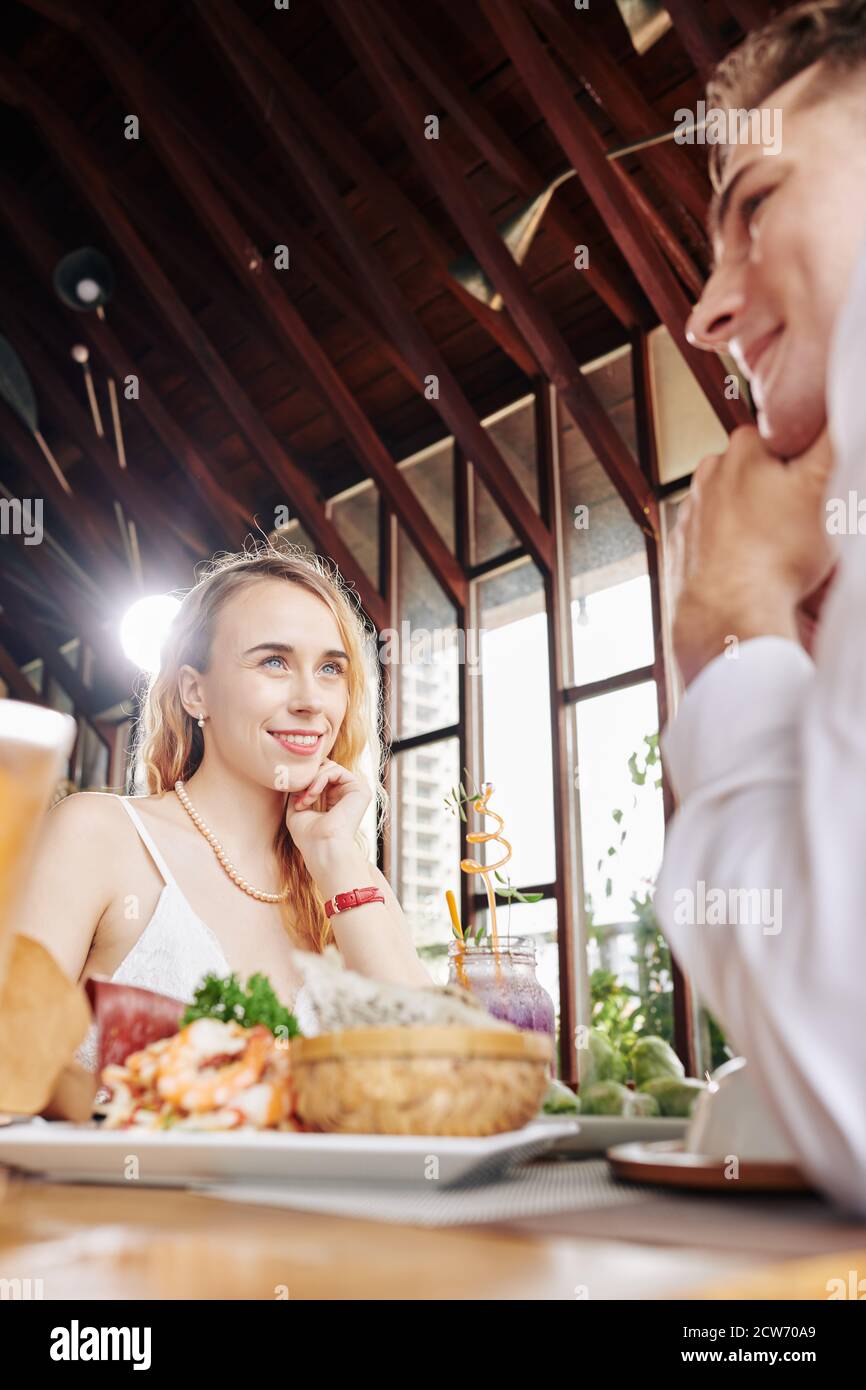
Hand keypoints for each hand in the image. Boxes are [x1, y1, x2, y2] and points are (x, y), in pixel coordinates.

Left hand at [284, 758, 371, 861]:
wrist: (322, 847)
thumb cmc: (309, 835)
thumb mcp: (298, 808)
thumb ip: (300, 790)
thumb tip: (297, 775)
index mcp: (335, 799)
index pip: (320, 775)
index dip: (305, 780)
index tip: (295, 798)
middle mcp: (347, 793)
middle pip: (325, 768)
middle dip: (308, 779)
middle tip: (300, 798)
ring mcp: (354, 791)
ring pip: (329, 767)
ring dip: (312, 781)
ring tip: (306, 799)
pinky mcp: (360, 789)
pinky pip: (336, 770)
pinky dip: (320, 779)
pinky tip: (313, 794)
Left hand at [671, 426, 835, 685]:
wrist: (729, 615)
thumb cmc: (776, 555)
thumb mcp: (826, 486)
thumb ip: (833, 441)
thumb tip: (844, 407)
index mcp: (741, 450)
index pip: (781, 439)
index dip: (804, 464)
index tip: (814, 490)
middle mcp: (707, 476)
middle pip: (756, 475)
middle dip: (777, 494)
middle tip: (800, 525)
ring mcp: (689, 515)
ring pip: (734, 509)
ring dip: (755, 525)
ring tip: (777, 552)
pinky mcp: (680, 552)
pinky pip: (713, 544)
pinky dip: (731, 553)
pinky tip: (750, 569)